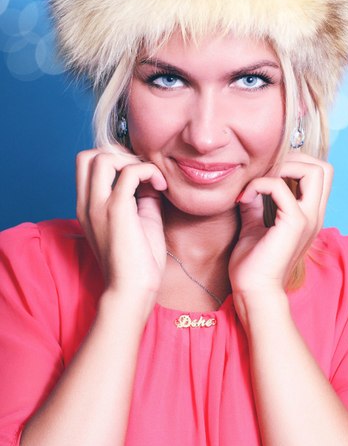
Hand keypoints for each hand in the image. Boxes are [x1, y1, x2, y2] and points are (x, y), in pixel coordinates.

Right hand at [76, 147, 167, 298]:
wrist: (132, 290)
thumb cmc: (138, 262)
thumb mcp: (139, 220)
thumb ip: (142, 197)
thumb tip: (153, 177)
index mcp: (88, 207)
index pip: (87, 166)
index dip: (115, 161)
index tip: (140, 176)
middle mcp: (87, 204)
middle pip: (87, 156)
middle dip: (118, 154)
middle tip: (141, 173)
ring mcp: (98, 206)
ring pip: (102, 157)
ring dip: (131, 160)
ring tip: (151, 178)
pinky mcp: (116, 210)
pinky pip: (130, 172)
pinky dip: (149, 171)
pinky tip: (162, 186)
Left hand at [229, 152, 332, 295]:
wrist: (253, 290)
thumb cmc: (252, 262)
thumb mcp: (255, 223)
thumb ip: (258, 201)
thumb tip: (251, 182)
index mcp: (308, 215)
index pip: (319, 175)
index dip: (294, 164)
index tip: (265, 174)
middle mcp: (314, 215)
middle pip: (323, 168)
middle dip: (293, 159)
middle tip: (265, 172)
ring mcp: (308, 219)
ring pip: (314, 171)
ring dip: (282, 167)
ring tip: (257, 182)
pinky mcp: (294, 224)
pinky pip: (281, 187)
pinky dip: (260, 184)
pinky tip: (244, 198)